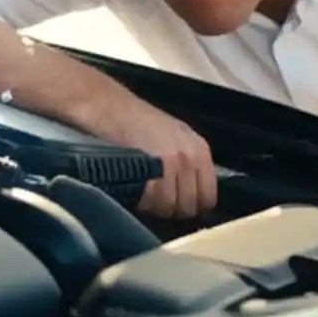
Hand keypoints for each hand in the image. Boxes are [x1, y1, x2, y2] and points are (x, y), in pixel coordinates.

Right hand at [91, 101, 217, 218]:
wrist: (109, 107)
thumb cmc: (137, 121)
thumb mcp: (174, 136)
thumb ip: (188, 164)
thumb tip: (193, 196)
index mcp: (200, 150)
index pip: (208, 197)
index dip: (191, 205)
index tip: (174, 203)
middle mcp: (190, 158)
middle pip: (189, 206)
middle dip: (171, 209)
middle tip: (154, 200)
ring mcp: (171, 164)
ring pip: (169, 207)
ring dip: (154, 207)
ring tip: (142, 194)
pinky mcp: (150, 170)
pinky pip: (151, 202)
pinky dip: (141, 202)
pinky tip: (134, 191)